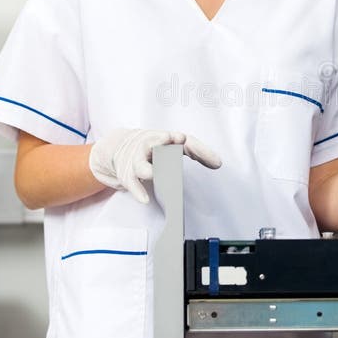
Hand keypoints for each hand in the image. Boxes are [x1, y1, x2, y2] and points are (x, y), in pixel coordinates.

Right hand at [89, 128, 221, 203]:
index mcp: (164, 139)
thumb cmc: (154, 147)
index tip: (181, 138)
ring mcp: (136, 160)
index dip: (177, 139)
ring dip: (146, 169)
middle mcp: (148, 146)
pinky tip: (145, 199)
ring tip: (151, 174)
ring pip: (139, 164)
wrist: (119, 146)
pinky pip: (131, 183)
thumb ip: (198, 152)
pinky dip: (138, 191)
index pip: (174, 139)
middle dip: (159, 142)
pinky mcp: (127, 174)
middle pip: (152, 143)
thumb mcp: (175, 145)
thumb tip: (218, 163)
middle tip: (167, 142)